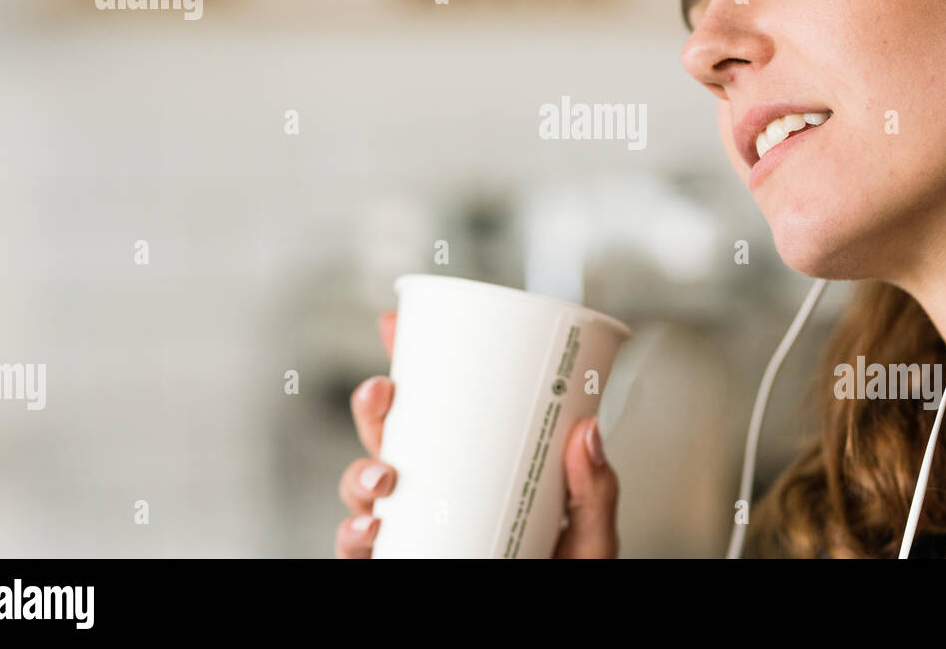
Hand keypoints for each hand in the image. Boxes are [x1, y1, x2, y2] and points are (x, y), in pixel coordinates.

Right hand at [335, 310, 619, 557]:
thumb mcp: (590, 537)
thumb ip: (594, 494)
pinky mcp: (395, 565)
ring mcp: (412, 530)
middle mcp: (436, 494)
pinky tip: (369, 530)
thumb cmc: (562, 575)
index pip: (438, 407)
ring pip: (364, 489)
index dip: (410, 364)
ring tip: (385, 475)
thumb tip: (589, 433)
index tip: (396, 326)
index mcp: (477, 467)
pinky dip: (351, 536)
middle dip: (373, 406)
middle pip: (389, 437)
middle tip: (384, 391)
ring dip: (359, 471)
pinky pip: (356, 550)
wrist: (545, 622)